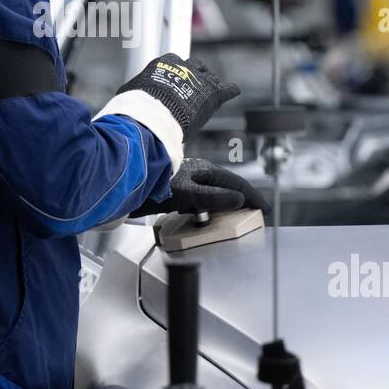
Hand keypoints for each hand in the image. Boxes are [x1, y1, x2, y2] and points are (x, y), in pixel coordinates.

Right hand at [115, 54, 238, 141]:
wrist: (153, 116)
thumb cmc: (136, 106)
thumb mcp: (129, 92)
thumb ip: (134, 90)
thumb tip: (126, 96)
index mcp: (164, 62)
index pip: (174, 62)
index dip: (175, 73)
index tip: (174, 82)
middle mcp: (184, 66)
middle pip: (194, 66)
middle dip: (194, 75)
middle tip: (193, 86)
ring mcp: (201, 79)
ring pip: (209, 77)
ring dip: (209, 84)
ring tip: (209, 91)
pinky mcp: (213, 94)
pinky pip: (226, 89)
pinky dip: (229, 90)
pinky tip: (233, 91)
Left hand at [132, 158, 271, 217]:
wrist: (123, 183)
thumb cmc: (152, 183)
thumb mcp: (188, 194)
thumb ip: (214, 198)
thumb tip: (239, 200)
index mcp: (204, 171)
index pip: (236, 185)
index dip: (253, 197)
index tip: (265, 208)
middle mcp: (196, 174)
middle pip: (226, 188)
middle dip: (242, 200)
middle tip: (255, 213)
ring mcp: (185, 182)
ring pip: (212, 193)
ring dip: (225, 205)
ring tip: (234, 217)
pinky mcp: (174, 191)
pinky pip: (198, 200)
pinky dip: (208, 209)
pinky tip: (204, 216)